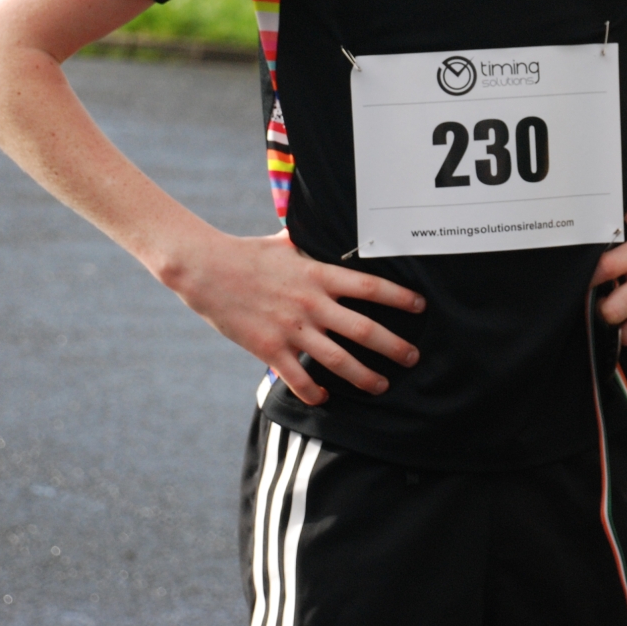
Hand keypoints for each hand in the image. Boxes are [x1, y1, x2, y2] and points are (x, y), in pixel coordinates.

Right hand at [158, 228, 424, 406]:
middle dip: (394, 346)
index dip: (399, 298)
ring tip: (382, 385)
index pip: (370, 287)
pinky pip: (298, 378)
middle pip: (364, 330)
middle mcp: (311, 303)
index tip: (421, 307)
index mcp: (319, 275)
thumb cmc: (248, 254)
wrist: (205, 270)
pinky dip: (315, 392)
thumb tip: (326, 227)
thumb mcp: (286, 243)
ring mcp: (291, 329)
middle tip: (414, 357)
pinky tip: (326, 398)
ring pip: (338, 360)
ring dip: (364, 376)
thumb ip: (310, 244)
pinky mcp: (269, 349)